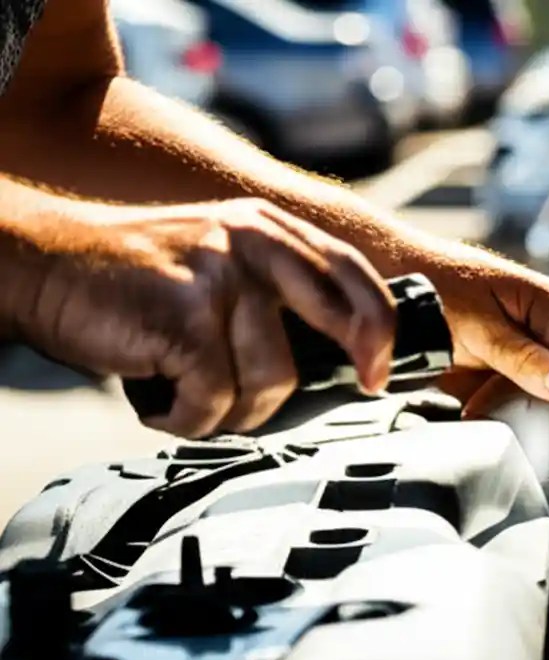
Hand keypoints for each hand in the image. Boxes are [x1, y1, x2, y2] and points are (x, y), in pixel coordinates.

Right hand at [6, 198, 395, 437]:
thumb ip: (273, 289)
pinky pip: (215, 400)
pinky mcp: (186, 319)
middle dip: (362, 360)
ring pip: (273, 380)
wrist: (42, 265)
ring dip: (234, 409)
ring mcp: (220, 279)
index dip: (382, 323)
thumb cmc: (136, 282)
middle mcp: (251, 243)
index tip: (383, 368)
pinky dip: (185, 419)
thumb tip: (338, 354)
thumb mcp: (218, 261)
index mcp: (267, 227)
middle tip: (362, 388)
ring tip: (191, 393)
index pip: (351, 271)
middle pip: (342, 317)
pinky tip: (160, 401)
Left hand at [409, 241, 548, 449]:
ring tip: (507, 428)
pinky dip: (501, 412)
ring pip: (542, 394)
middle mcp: (541, 326)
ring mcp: (520, 348)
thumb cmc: (432, 286)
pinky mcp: (497, 367)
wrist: (389, 280)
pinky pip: (512, 398)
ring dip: (528, 416)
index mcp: (548, 305)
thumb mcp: (478, 325)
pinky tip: (483, 417)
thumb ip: (522, 356)